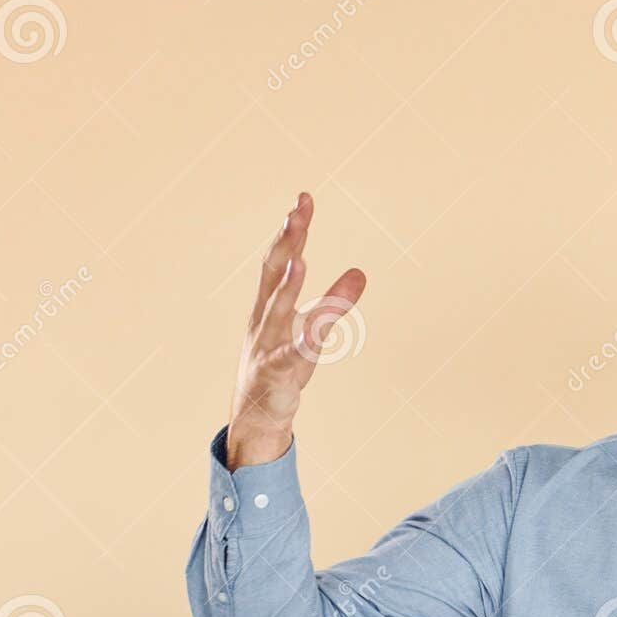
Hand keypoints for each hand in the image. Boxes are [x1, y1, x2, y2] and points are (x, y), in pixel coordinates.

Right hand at [225, 193, 365, 468]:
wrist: (256, 416)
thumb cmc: (280, 366)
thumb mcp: (307, 329)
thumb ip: (332, 300)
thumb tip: (360, 270)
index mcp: (268, 306)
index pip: (278, 260)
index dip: (291, 231)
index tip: (303, 199)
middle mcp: (265, 319)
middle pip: (274, 274)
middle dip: (286, 242)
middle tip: (296, 211)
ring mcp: (269, 345)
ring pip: (280, 310)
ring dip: (288, 284)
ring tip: (299, 257)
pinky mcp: (280, 372)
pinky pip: (295, 354)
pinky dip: (304, 339)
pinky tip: (314, 329)